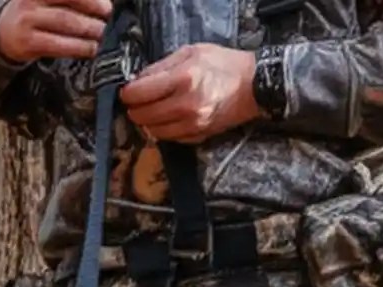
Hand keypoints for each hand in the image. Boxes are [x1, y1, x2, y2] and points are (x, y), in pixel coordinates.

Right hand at [0, 0, 112, 62]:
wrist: (3, 32)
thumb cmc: (34, 14)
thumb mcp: (47, 1)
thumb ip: (70, 2)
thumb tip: (102, 6)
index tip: (106, 5)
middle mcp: (32, 1)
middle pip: (67, 2)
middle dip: (92, 10)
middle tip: (107, 17)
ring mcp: (28, 21)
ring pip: (64, 22)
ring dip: (88, 29)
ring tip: (101, 33)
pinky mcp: (28, 43)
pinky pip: (57, 45)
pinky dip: (78, 47)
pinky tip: (89, 49)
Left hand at [119, 45, 262, 143]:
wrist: (255, 86)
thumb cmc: (223, 64)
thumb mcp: (190, 52)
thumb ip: (160, 67)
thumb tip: (137, 82)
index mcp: (182, 79)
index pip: (139, 93)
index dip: (128, 93)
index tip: (128, 91)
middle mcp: (186, 105)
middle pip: (142, 115)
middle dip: (134, 108)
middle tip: (137, 101)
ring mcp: (193, 124)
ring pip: (153, 131)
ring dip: (147, 122)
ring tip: (152, 110)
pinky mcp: (200, 136)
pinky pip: (170, 138)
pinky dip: (164, 130)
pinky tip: (168, 118)